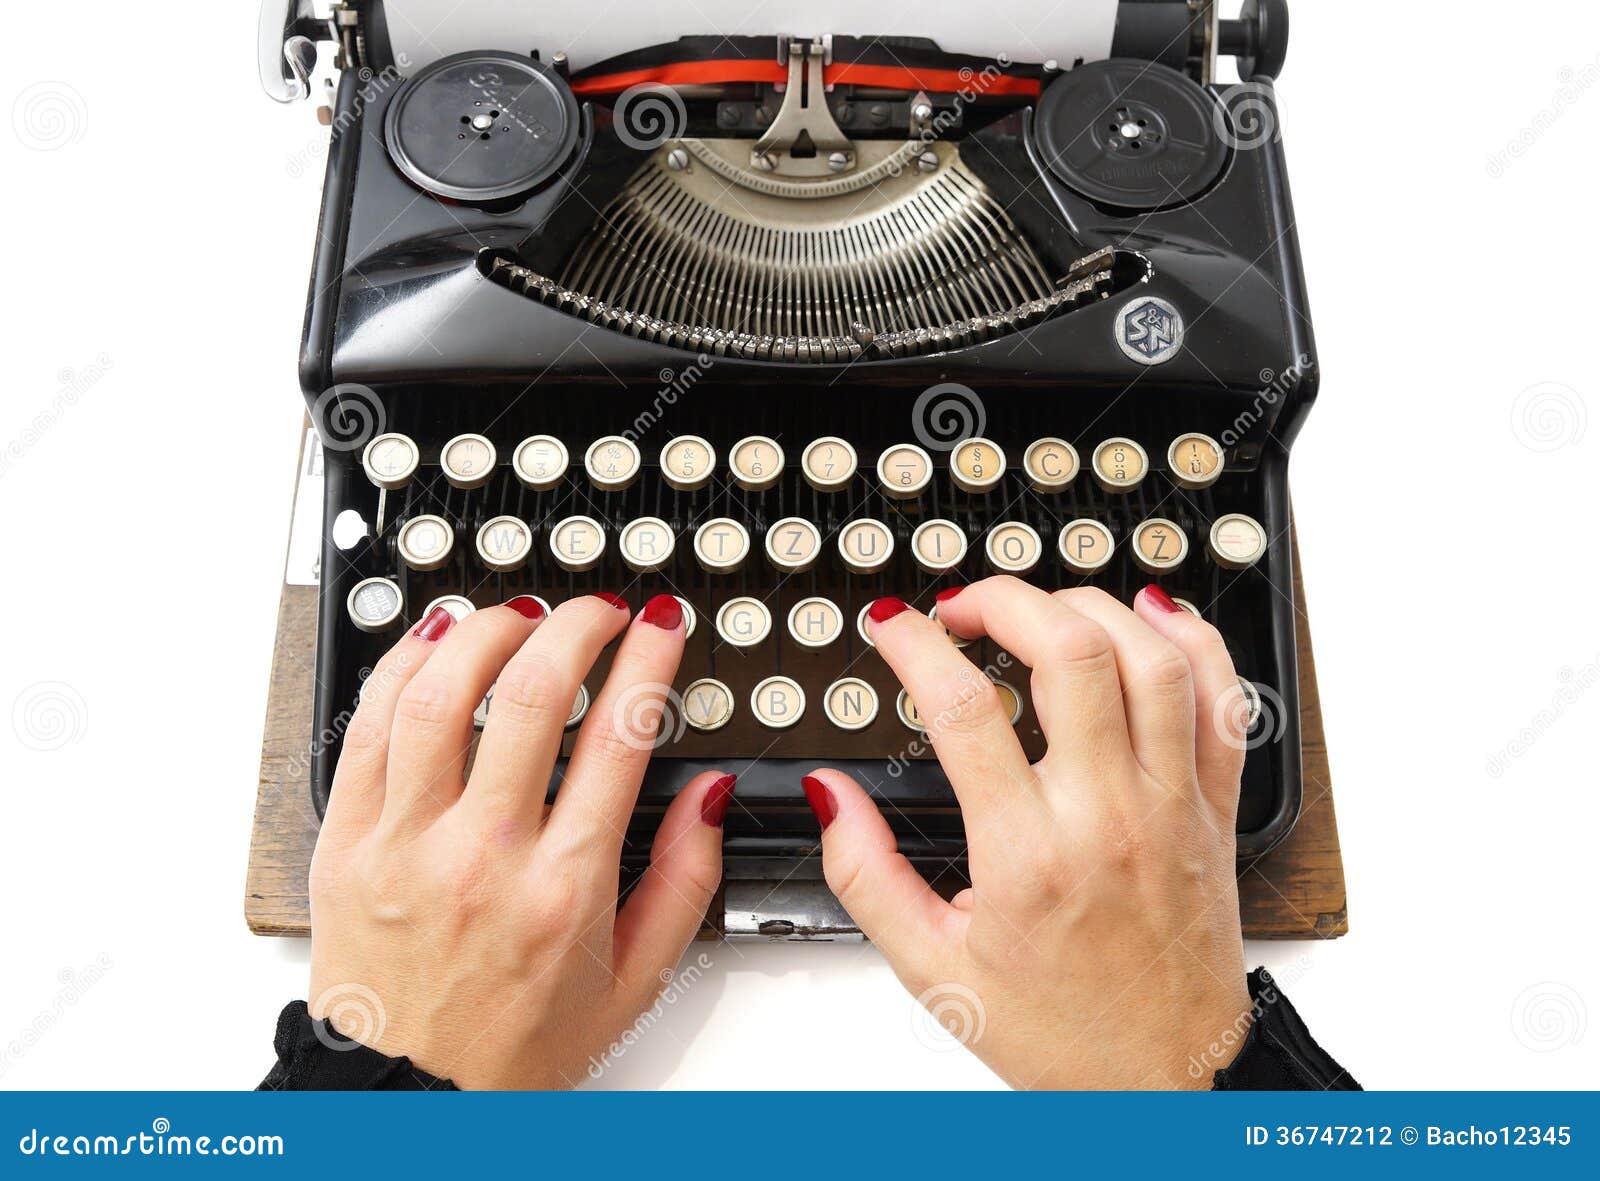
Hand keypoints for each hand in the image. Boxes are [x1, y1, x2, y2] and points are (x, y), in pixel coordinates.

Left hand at [306, 592, 735, 1088]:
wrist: (407, 1099)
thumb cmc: (514, 1046)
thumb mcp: (635, 981)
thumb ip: (686, 881)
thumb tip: (708, 794)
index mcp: (564, 888)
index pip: (618, 735)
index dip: (646, 658)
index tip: (657, 624)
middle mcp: (483, 856)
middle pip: (531, 694)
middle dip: (576, 625)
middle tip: (597, 610)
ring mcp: (405, 845)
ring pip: (440, 696)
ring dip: (488, 631)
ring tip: (520, 612)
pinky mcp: (347, 842)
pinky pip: (368, 729)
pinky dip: (403, 667)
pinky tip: (436, 640)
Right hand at [806, 579, 1251, 1088]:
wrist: (1167, 1083)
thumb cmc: (1060, 1034)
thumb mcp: (931, 969)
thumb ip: (865, 875)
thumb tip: (831, 795)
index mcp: (1027, 856)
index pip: (964, 708)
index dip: (915, 645)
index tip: (892, 628)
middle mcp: (1107, 816)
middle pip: (1069, 652)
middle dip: (1004, 599)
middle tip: (963, 607)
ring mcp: (1170, 805)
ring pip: (1150, 659)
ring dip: (1088, 607)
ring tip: (1039, 608)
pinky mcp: (1214, 810)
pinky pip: (1222, 702)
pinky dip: (1191, 642)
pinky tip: (1149, 619)